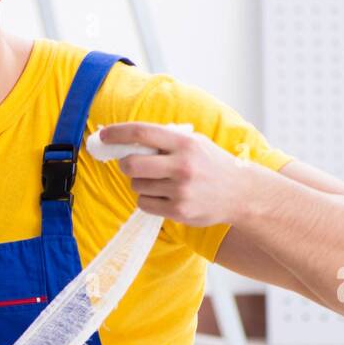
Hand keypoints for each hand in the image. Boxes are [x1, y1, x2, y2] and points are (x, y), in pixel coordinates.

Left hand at [96, 121, 250, 225]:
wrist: (240, 194)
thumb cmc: (212, 165)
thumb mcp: (195, 143)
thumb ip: (166, 140)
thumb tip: (128, 140)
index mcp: (185, 143)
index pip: (142, 133)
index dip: (117, 133)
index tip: (103, 135)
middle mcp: (182, 166)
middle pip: (131, 164)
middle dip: (125, 164)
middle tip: (131, 165)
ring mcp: (180, 191)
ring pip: (137, 186)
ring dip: (141, 183)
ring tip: (161, 182)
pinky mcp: (178, 211)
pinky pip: (144, 204)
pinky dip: (148, 200)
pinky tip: (164, 196)